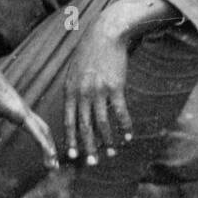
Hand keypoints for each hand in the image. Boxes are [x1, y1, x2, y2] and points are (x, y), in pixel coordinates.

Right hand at [0, 60, 57, 169]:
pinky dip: (43, 143)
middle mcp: (24, 112)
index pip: (35, 130)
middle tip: (53, 166)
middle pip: (43, 132)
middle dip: (50, 149)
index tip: (46, 158)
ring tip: (53, 166)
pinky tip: (49, 153)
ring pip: (43, 132)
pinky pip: (35, 130)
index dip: (42, 143)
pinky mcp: (18, 112)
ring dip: (49, 150)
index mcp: (17, 113)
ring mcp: (22, 111)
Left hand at [63, 11, 133, 165]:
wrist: (106, 34)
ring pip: (102, 123)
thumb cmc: (91, 52)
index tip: (73, 155)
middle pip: (84, 126)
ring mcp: (98, 91)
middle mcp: (82, 93)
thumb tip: (75, 109)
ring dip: (108, 141)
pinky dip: (124, 126)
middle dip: (88, 147)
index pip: (68, 121)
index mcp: (70, 90)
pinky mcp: (115, 87)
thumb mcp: (75, 71)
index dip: (71, 140)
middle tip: (92, 163)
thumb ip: (74, 90)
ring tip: (112, 153)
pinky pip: (120, 112)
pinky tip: (128, 137)